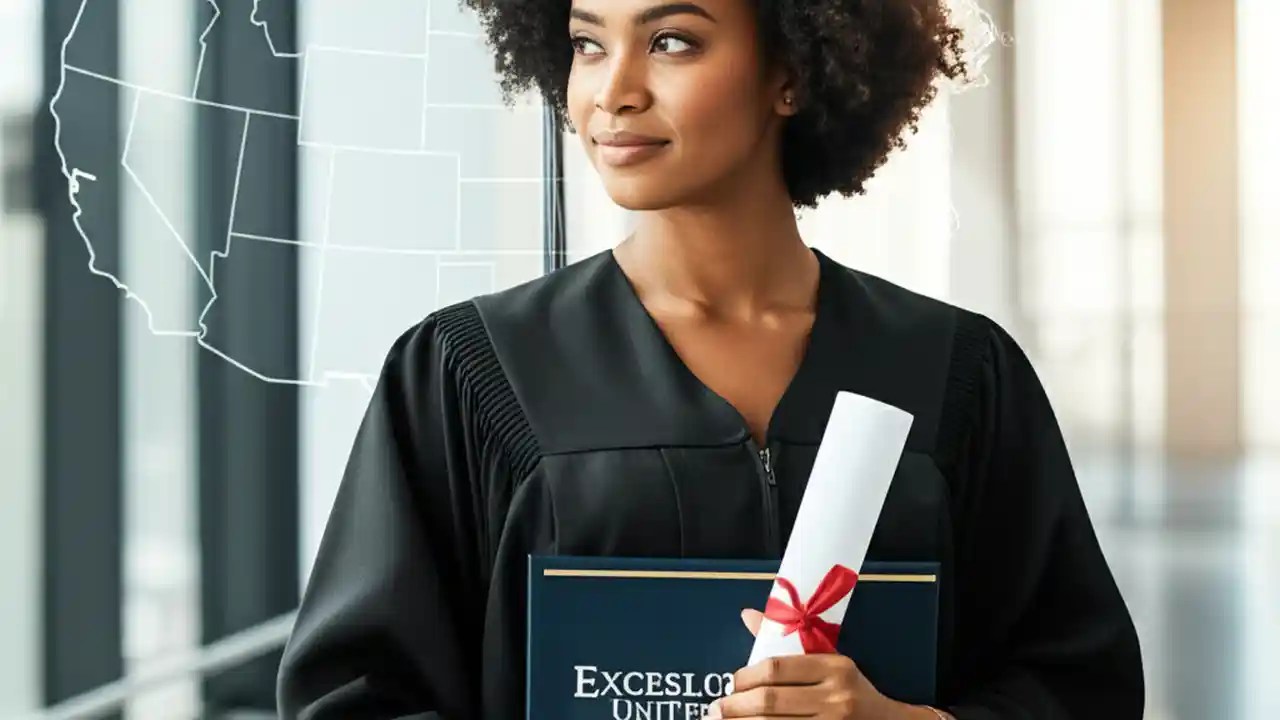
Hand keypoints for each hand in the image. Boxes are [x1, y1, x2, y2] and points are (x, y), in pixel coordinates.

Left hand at [705, 609, 947, 718]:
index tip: (733, 683)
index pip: (776, 668)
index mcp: (834, 667)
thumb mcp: (828, 660)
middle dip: (736, 705)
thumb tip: (748, 615)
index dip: (745, 677)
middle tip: (717, 708)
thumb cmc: (853, 691)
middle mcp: (836, 698)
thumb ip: (787, 641)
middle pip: (770, 700)